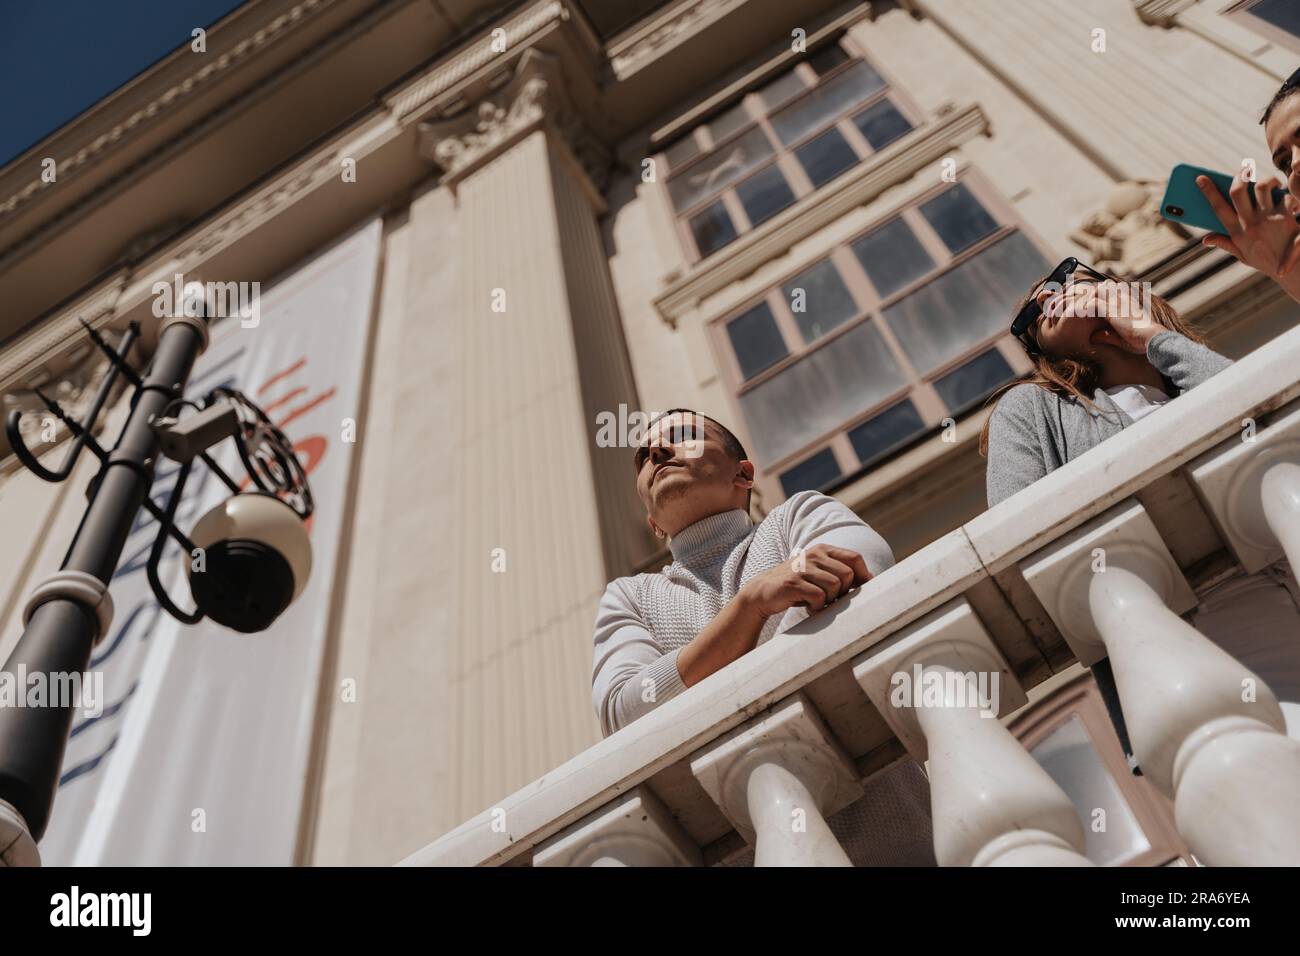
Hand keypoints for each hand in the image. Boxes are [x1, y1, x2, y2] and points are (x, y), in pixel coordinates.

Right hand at [738, 544, 871, 618]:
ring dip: (829, 601)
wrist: (763, 592)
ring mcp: (802, 567)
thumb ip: (841, 571)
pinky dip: (817, 607)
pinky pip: (819, 597)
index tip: (860, 590)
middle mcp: (813, 554)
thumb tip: (871, 578)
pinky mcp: (793, 582)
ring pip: (835, 587)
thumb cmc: (798, 585)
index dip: (863, 575)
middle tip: (830, 600)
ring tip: (818, 604)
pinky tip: (809, 608)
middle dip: (843, 593)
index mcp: (823, 549)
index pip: (854, 558)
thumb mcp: (819, 572)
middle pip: (847, 575)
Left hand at [1080, 281, 1159, 353]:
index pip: (1114, 287)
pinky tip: (1086, 317)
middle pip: (1105, 284)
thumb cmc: (1141, 339)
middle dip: (1094, 293)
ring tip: (1088, 311)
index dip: (1103, 294)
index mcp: (1129, 301)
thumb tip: (1092, 338)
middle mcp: (1123, 299)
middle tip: (1090, 308)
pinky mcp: (1112, 311)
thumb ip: (1106, 335)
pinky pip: (1093, 303)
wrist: (1151, 338)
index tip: (1097, 307)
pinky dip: (1087, 308)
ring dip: (1090, 298)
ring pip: (1098, 289)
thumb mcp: (1122, 336)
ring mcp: (1117, 303)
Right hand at [1197, 172, 1299, 278]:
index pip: (1217, 208)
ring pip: (1262, 187)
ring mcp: (1267, 219)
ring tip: (1271, 183)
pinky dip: (1287, 195)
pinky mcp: (1285, 216)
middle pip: (1238, 191)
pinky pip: (1284, 196)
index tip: (1200, 178)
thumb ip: (1225, 244)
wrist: (1291, 269)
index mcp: (1236, 233)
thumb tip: (1205, 240)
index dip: (1208, 192)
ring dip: (1267, 181)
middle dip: (1239, 176)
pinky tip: (1288, 200)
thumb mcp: (1242, 256)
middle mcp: (1249, 224)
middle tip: (1244, 169)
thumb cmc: (1266, 261)